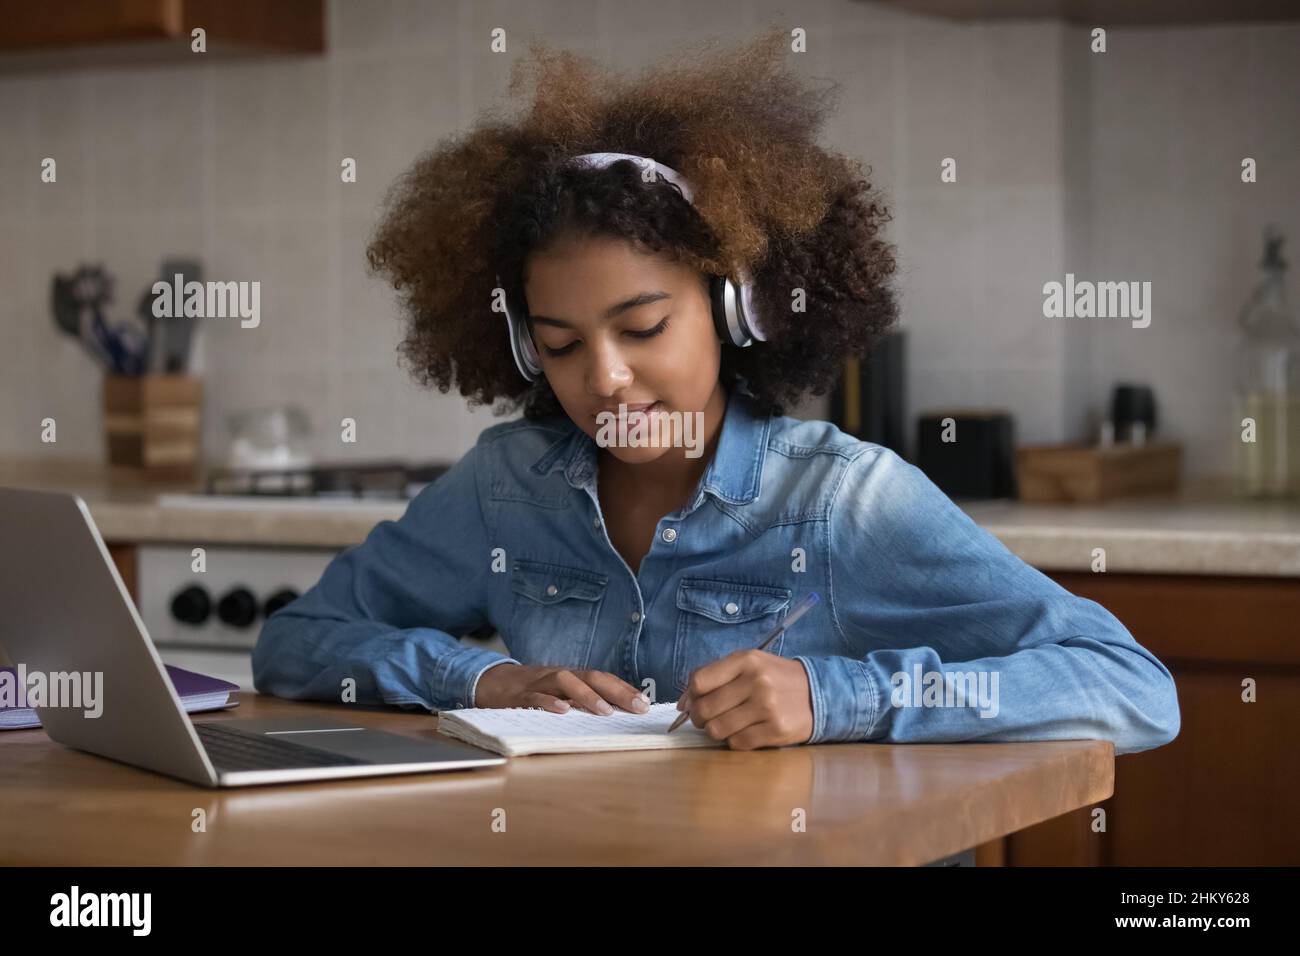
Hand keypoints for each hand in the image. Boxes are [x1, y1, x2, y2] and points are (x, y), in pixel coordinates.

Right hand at [475, 663, 649, 715]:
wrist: (492, 682)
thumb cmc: (534, 691)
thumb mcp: (560, 692)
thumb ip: (582, 699)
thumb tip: (616, 713)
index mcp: (572, 677)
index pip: (603, 679)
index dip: (624, 689)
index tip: (646, 704)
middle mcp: (559, 677)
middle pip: (591, 677)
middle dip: (617, 691)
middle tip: (638, 707)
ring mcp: (540, 684)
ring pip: (565, 682)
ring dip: (587, 695)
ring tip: (605, 711)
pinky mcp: (519, 696)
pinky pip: (535, 697)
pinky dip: (548, 702)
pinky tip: (562, 711)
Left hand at [677, 650, 812, 748]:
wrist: (818, 693)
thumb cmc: (775, 678)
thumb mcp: (750, 664)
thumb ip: (715, 676)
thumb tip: (683, 703)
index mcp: (746, 660)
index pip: (699, 681)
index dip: (690, 696)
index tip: (691, 703)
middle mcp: (756, 681)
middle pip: (705, 709)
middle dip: (699, 718)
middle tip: (705, 719)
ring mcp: (767, 707)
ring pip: (718, 729)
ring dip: (716, 731)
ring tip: (727, 724)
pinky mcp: (775, 730)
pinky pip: (737, 743)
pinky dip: (735, 741)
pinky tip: (745, 731)